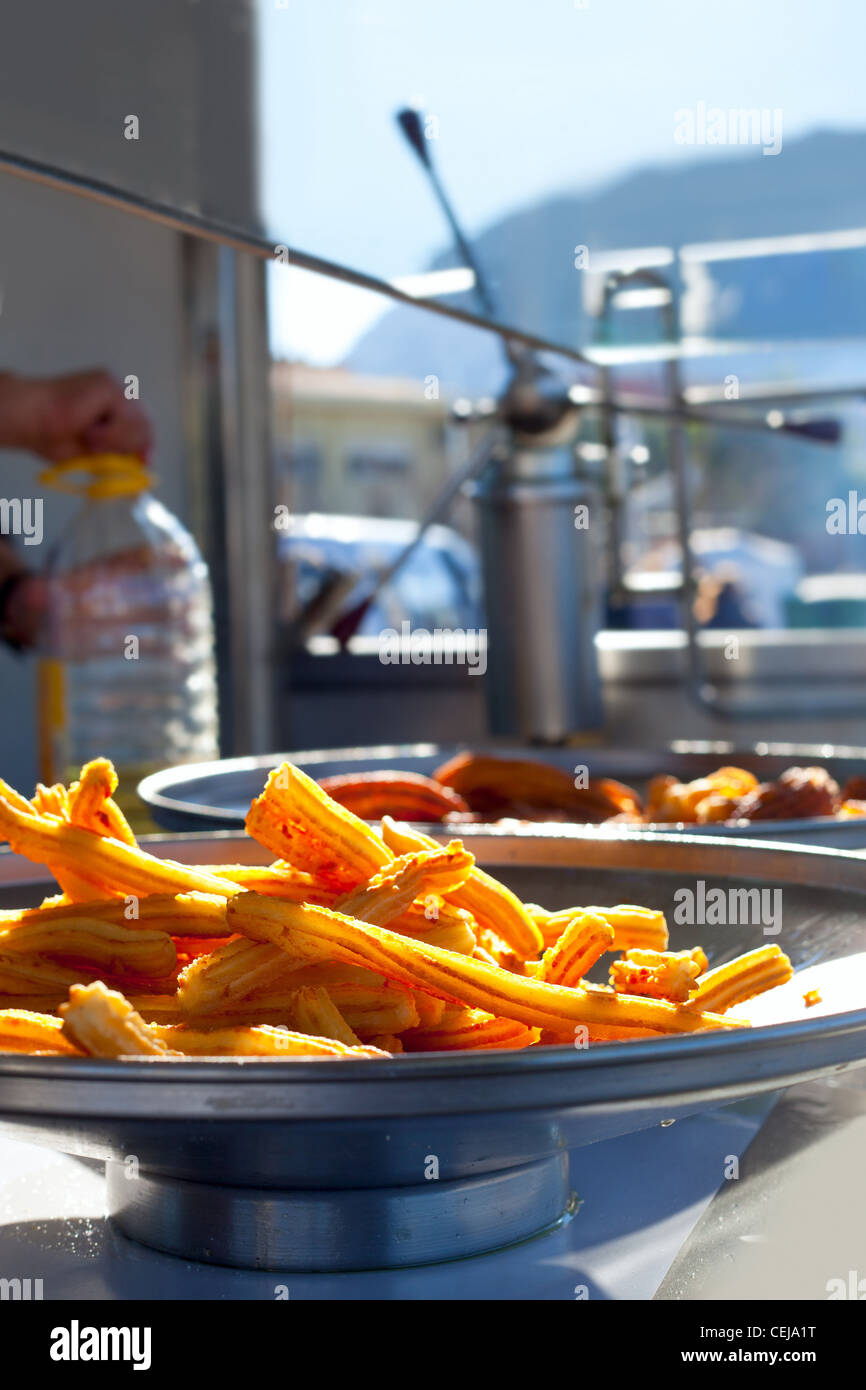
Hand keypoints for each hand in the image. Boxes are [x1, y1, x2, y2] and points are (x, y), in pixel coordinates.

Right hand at [0, 370, 152, 462]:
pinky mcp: (108, 385)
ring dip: (114, 440)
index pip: (142, 424)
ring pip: (136, 424)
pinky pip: (124, 418)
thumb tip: (142, 461)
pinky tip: (88, 429)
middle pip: (145, 422)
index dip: (146, 444)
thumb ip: (118, 452)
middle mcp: (117, 392)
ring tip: (88, 438)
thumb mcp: (93, 451)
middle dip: (132, 444)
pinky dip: (109, 433)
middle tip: (112, 453)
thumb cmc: (50, 434)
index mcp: (112, 405)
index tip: (145, 462)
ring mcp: (113, 386)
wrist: (30, 418)